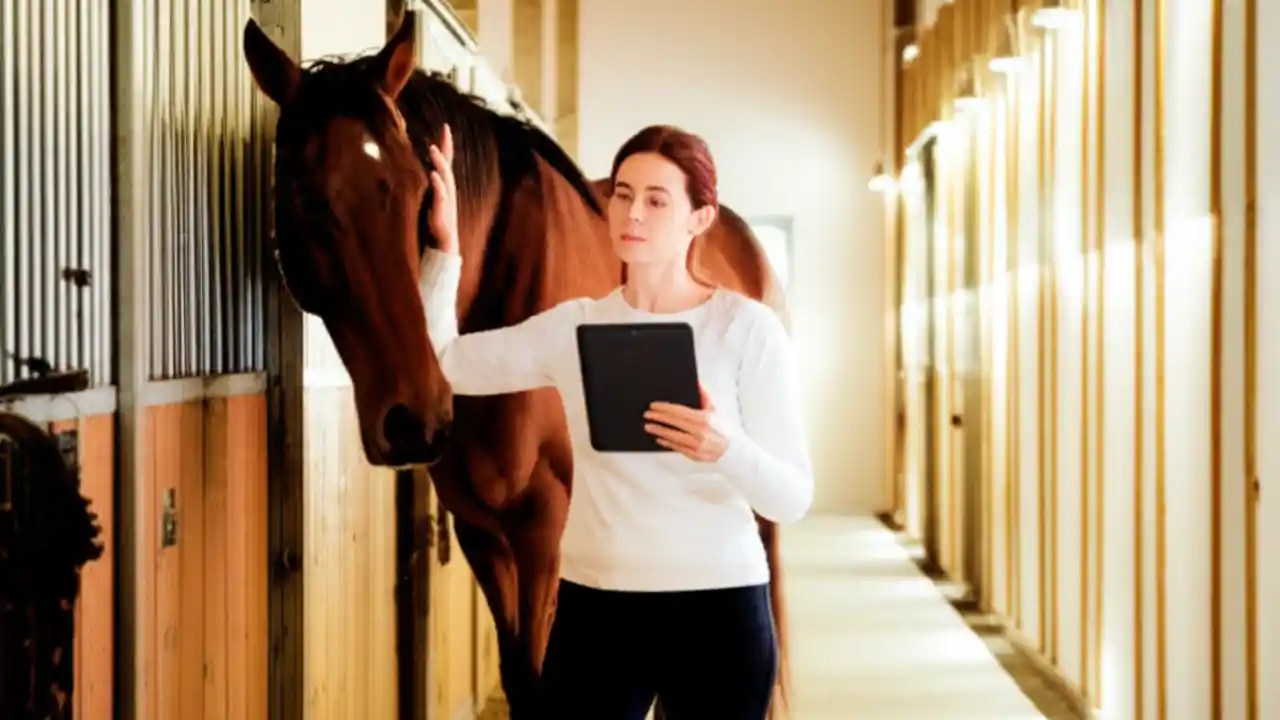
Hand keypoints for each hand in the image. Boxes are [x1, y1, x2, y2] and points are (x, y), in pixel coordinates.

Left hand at [427, 123, 458, 253]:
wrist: (445, 240)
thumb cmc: (439, 219)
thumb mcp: (435, 198)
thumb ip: (434, 184)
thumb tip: (429, 170)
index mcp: (446, 185)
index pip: (447, 160)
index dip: (447, 144)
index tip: (446, 127)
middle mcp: (449, 188)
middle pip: (448, 163)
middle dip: (446, 147)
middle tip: (444, 130)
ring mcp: (446, 198)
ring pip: (445, 176)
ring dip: (440, 162)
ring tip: (434, 149)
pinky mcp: (442, 209)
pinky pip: (441, 193)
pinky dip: (438, 183)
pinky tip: (433, 174)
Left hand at [644, 385, 726, 461]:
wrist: (727, 449)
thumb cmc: (717, 428)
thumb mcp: (712, 410)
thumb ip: (704, 396)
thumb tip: (697, 383)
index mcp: (704, 418)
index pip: (679, 411)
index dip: (664, 407)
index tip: (654, 405)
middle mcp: (700, 431)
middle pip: (674, 422)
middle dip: (658, 417)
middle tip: (648, 415)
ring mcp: (697, 444)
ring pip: (673, 436)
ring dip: (659, 430)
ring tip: (649, 426)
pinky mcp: (694, 455)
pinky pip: (676, 447)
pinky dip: (666, 442)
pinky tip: (659, 438)